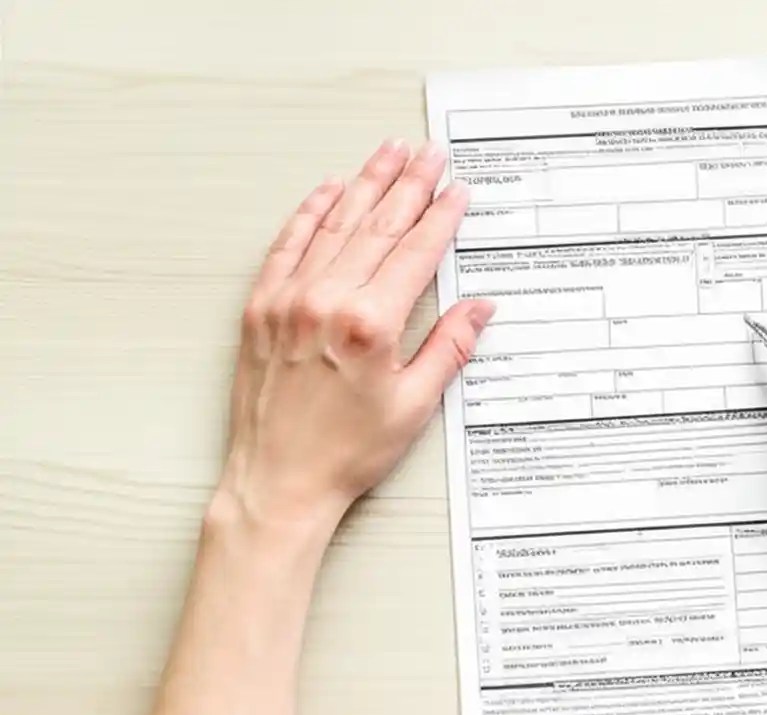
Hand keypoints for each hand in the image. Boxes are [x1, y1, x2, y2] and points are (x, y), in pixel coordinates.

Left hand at [218, 139, 492, 528]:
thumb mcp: (414, 405)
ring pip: (335, 225)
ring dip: (365, 185)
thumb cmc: (345, 453)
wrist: (278, 482)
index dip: (441, 218)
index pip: (415, 253)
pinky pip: (287, 245)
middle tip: (429, 156)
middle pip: (378, 227)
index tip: (457, 193)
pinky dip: (310, 213)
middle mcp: (326, 302)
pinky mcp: (260, 309)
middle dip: (409, 186)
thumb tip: (479, 308)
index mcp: (370, 325)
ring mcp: (288, 301)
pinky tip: (328, 190)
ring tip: (388, 154)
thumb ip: (449, 348)